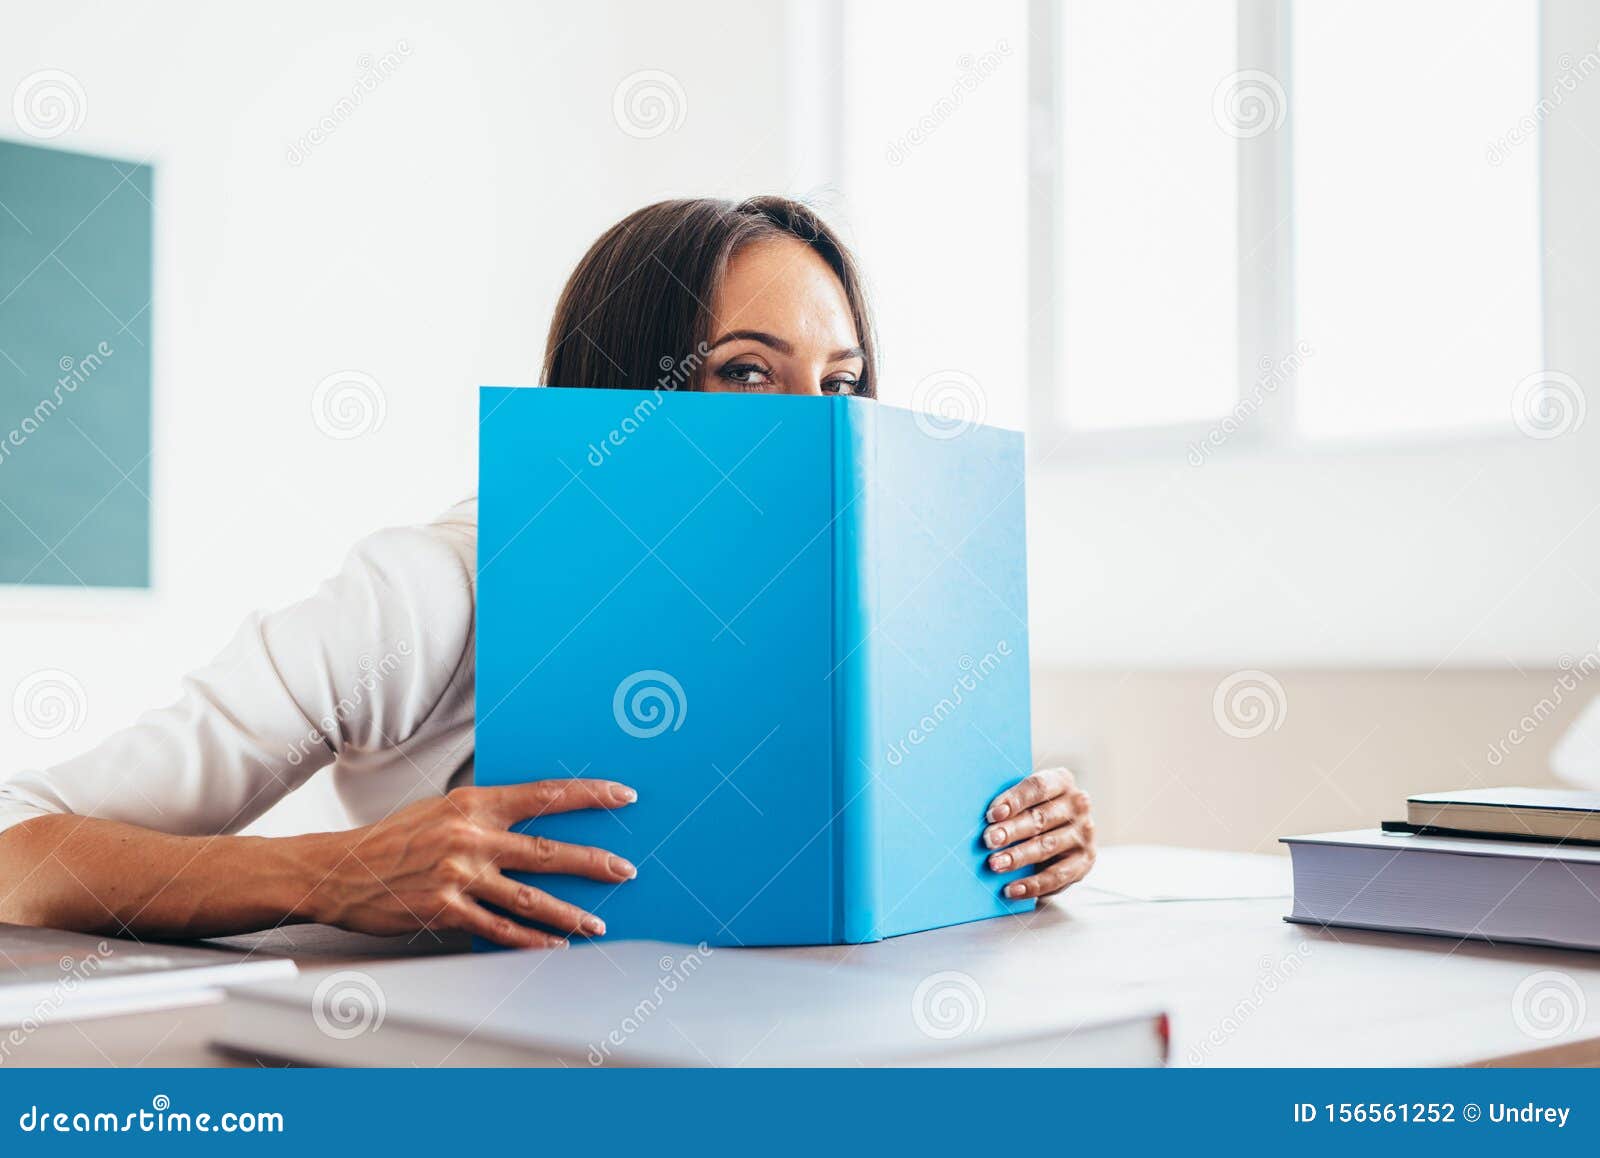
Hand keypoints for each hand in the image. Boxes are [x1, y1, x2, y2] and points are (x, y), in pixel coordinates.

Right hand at [305, 779, 637, 948]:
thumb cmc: (392, 839)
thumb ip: (483, 813)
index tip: (623, 796)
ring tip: (597, 923)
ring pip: (529, 897)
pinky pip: (499, 930)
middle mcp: (470, 837)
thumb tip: (527, 816)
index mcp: (473, 804)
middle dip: (593, 863)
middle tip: (625, 871)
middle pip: (548, 851)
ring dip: (569, 914)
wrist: (339, 871)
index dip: (589, 795)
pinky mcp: (446, 910)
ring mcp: (459, 876)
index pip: (544, 795)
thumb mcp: (440, 809)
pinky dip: (530, 941)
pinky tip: (554, 946)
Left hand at [981, 767, 1095, 900]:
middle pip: (1041, 818)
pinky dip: (1032, 885)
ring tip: (995, 864)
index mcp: (1061, 780)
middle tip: (988, 840)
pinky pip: (1056, 876)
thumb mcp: (1026, 800)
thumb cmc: (1034, 810)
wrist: (1062, 833)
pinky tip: (1012, 889)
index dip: (1014, 800)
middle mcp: (1078, 805)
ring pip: (1047, 846)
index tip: (992, 814)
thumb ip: (1009, 804)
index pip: (1038, 787)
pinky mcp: (1084, 861)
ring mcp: (1084, 834)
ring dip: (1018, 857)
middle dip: (1011, 830)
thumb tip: (984, 820)